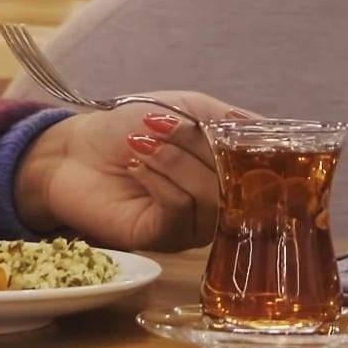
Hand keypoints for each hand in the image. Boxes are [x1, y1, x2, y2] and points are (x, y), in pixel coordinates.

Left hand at [14, 91, 242, 250]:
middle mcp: (217, 202)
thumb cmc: (130, 124)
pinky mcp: (163, 239)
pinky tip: (137, 166)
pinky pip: (180, 212)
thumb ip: (231, 122)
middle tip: (167, 127)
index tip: (241, 134)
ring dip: (176, 163)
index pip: (263, 170)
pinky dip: (161, 182)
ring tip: (143, 144)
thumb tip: (272, 135)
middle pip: (239, 185)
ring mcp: (191, 224)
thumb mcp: (188, 108)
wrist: (76, 149)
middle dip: (202, 149)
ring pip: (210, 199)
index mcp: (227, 170)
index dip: (257, 154)